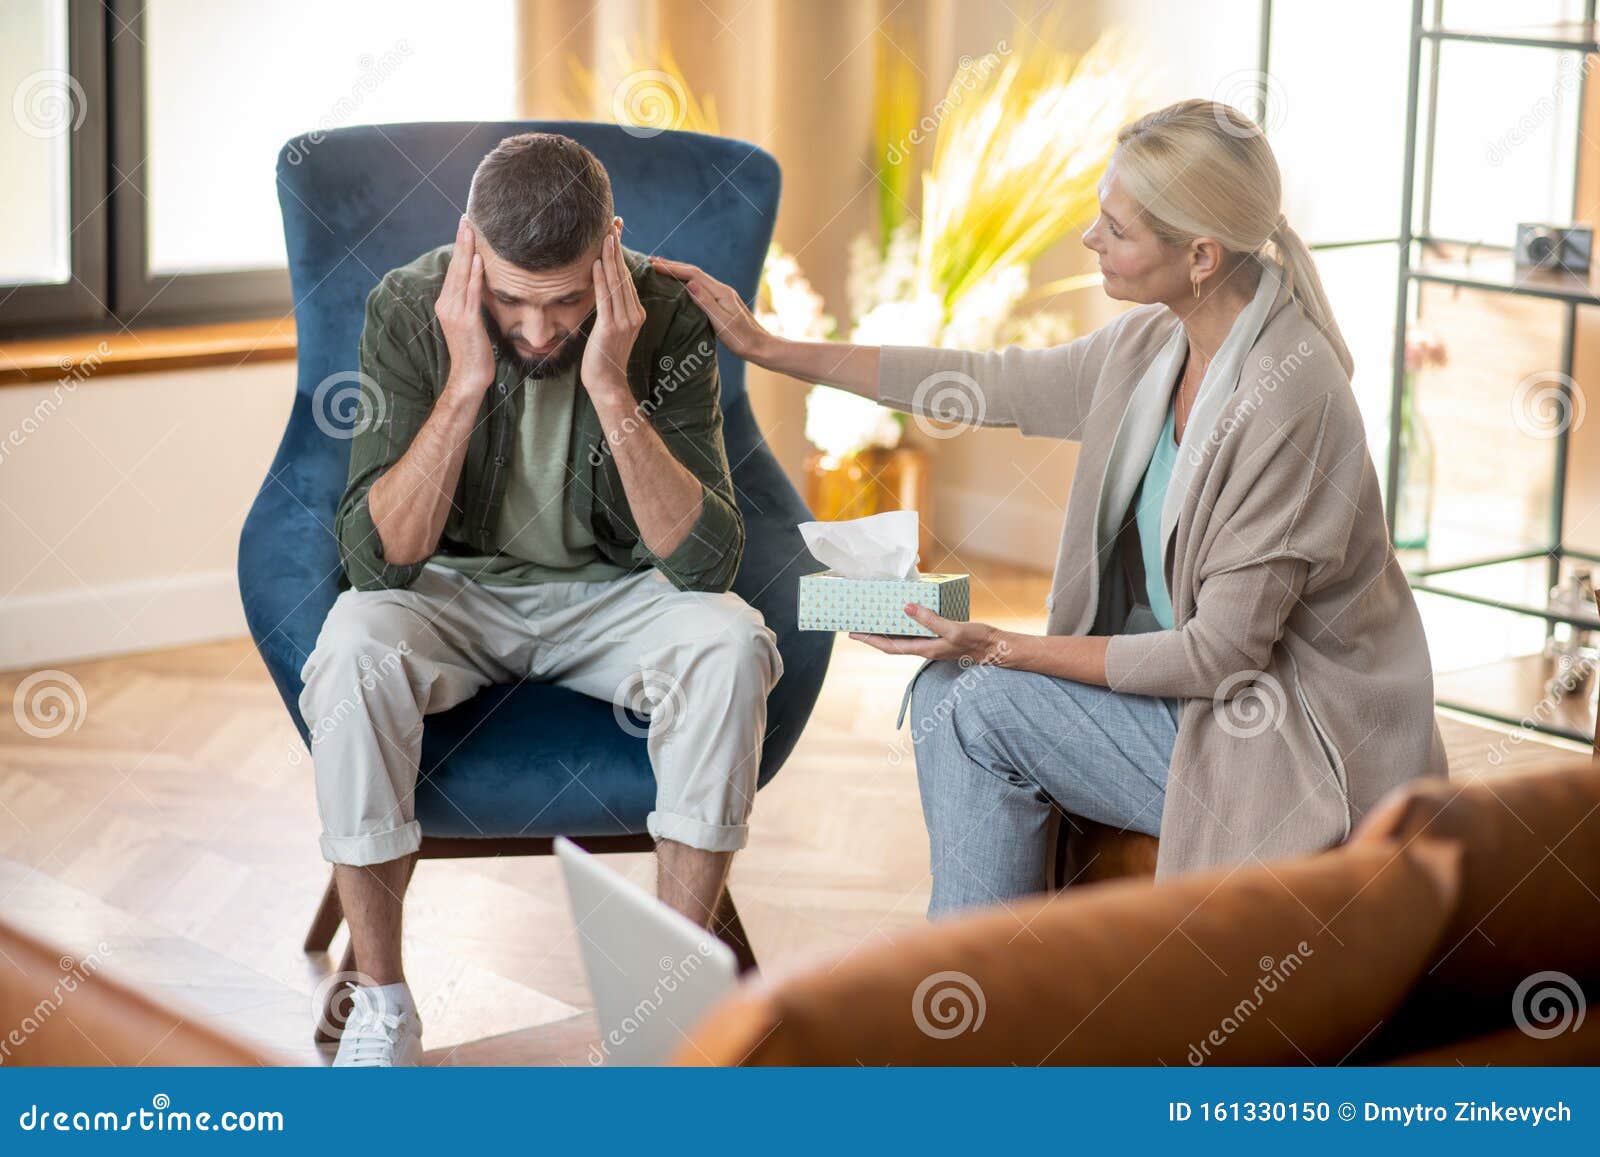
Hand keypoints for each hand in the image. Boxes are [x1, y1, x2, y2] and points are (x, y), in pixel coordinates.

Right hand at [434, 216, 495, 392]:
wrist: (470, 375)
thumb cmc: (475, 351)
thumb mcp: (472, 321)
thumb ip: (472, 301)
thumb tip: (481, 283)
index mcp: (446, 303)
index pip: (454, 269)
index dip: (460, 248)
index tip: (465, 228)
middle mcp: (446, 304)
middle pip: (455, 267)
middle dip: (461, 242)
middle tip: (466, 219)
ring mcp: (454, 312)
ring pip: (461, 275)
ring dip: (467, 252)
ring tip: (470, 230)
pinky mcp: (466, 320)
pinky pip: (471, 293)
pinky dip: (474, 275)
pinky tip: (478, 259)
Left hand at [582, 222, 644, 398]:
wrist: (607, 383)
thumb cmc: (604, 357)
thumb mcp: (611, 328)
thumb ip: (612, 308)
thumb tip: (601, 287)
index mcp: (636, 312)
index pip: (627, 277)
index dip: (620, 254)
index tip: (614, 232)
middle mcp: (634, 314)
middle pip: (624, 274)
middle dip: (616, 248)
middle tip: (611, 224)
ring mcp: (625, 321)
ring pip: (616, 282)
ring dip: (609, 257)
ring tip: (604, 236)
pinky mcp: (611, 327)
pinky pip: (606, 297)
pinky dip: (601, 279)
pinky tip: (595, 263)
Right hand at [648, 253, 773, 362]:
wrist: (760, 346)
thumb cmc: (742, 339)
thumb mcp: (722, 322)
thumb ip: (705, 302)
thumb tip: (689, 283)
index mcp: (720, 292)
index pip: (692, 274)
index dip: (672, 268)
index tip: (653, 265)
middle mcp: (721, 290)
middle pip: (694, 272)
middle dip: (672, 266)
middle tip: (651, 261)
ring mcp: (722, 296)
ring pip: (697, 278)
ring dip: (679, 271)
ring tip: (661, 269)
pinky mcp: (722, 303)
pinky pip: (700, 287)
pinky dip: (686, 282)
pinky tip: (680, 285)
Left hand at [850, 605, 1009, 664]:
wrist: (996, 648)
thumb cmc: (977, 641)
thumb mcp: (953, 629)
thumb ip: (930, 619)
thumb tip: (906, 607)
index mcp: (925, 648)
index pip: (890, 646)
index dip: (870, 640)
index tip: (854, 633)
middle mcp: (925, 647)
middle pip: (892, 643)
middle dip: (873, 636)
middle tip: (856, 624)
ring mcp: (932, 643)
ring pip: (903, 637)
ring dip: (887, 630)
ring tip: (874, 618)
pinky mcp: (940, 637)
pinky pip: (916, 630)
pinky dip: (905, 624)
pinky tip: (903, 614)